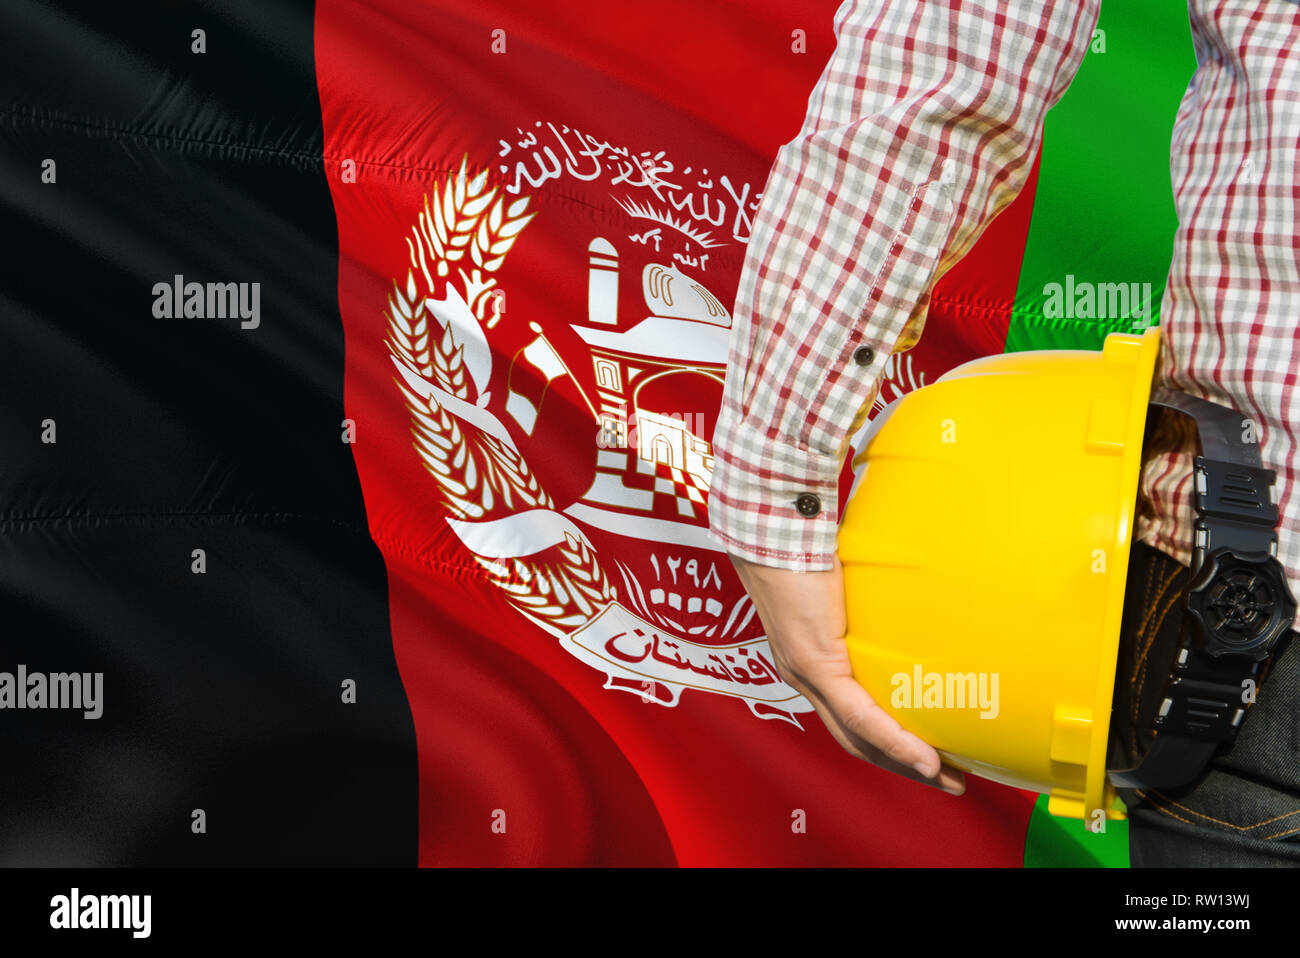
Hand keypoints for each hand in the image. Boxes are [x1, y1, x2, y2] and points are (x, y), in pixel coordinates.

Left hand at [730, 552, 964, 794]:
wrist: (775, 531)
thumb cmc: (806, 547)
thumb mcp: (845, 587)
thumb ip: (869, 603)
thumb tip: (912, 591)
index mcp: (810, 664)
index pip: (849, 720)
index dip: (887, 745)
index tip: (925, 756)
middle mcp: (805, 678)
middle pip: (855, 741)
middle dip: (902, 766)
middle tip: (946, 779)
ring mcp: (807, 674)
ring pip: (859, 738)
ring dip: (905, 765)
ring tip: (945, 778)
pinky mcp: (816, 663)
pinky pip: (859, 714)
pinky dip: (894, 741)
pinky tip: (925, 758)